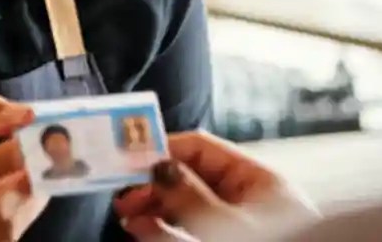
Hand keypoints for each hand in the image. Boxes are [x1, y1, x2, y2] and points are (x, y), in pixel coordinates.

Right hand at [0, 95, 48, 241]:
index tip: (41, 134)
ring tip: (36, 168)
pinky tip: (21, 188)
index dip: (11, 157)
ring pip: (2, 231)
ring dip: (30, 199)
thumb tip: (27, 115)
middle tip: (52, 155)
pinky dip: (22, 213)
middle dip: (29, 183)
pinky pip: (2, 238)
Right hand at [114, 131, 316, 240]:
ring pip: (187, 208)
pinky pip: (191, 231)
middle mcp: (248, 199)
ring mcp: (238, 225)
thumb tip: (160, 166)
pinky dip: (167, 231)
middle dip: (154, 186)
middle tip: (124, 197)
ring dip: (156, 211)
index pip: (201, 148)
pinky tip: (148, 233)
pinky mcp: (229, 241)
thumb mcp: (228, 224)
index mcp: (257, 180)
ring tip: (130, 220)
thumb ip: (191, 195)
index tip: (129, 158)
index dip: (163, 149)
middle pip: (190, 179)